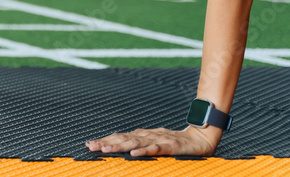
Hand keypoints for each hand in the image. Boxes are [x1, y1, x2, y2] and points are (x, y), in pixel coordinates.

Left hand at [86, 125, 219, 156]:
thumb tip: (126, 140)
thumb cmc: (176, 141)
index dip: (105, 140)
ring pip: (135, 143)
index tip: (89, 144)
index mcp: (143, 135)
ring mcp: (159, 139)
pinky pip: (155, 149)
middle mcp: (148, 135)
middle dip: (106, 142)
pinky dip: (144, 151)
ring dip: (119, 146)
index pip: (120, 137)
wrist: (200, 138)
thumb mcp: (155, 141)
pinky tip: (134, 154)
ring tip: (106, 149)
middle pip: (123, 138)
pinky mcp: (170, 146)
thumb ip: (141, 141)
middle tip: (91, 146)